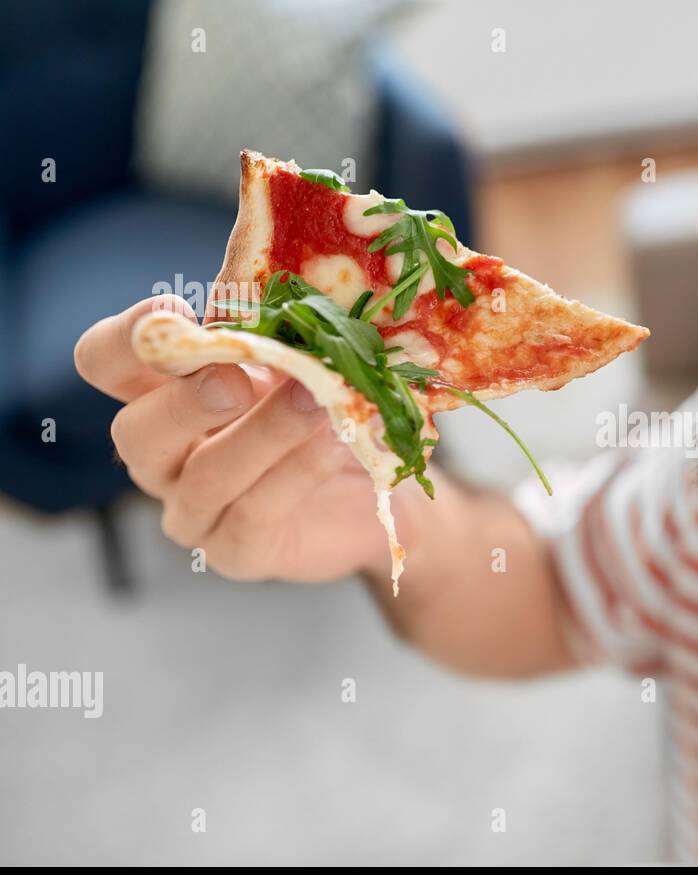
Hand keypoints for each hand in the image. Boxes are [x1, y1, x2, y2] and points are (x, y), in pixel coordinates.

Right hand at [75, 294, 420, 581]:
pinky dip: (298, 471)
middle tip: (235, 376)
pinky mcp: (236, 551)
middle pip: (133, 431)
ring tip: (315, 399)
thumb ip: (271, 328)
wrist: (377, 482)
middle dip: (184, 400)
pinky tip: (334, 442)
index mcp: (158, 392)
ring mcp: (193, 510)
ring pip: (207, 476)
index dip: (126, 337)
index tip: (176, 311)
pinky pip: (256, 514)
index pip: (103, 361)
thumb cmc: (321, 406)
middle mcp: (162, 455)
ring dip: (265, 432)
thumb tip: (277, 283)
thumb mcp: (296, 358)